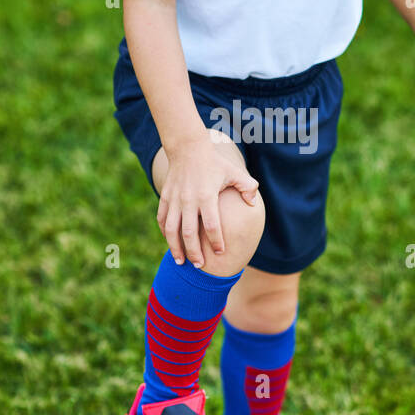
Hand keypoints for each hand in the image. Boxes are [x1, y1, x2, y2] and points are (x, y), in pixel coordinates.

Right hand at [157, 131, 258, 267]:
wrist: (188, 148)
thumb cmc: (214, 163)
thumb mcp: (234, 172)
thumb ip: (247, 186)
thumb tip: (252, 204)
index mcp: (206, 196)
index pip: (212, 225)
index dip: (216, 241)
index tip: (220, 252)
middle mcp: (188, 200)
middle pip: (190, 233)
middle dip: (194, 252)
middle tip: (200, 266)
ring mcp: (174, 199)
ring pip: (171, 230)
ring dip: (175, 247)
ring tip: (180, 262)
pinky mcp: (165, 197)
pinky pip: (162, 220)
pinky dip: (165, 233)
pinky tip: (171, 243)